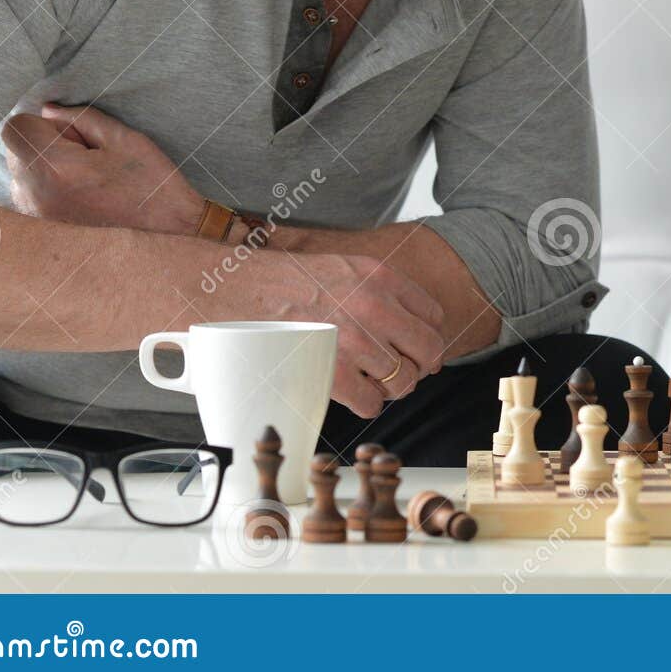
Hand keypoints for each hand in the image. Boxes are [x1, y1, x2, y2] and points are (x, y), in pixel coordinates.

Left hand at [2, 103, 204, 235]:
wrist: (166, 237)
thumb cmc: (151, 187)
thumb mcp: (125, 140)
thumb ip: (82, 118)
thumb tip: (49, 111)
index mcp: (56, 167)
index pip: (17, 128)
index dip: (42, 123)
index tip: (70, 134)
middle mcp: (37, 194)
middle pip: (16, 150)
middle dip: (43, 144)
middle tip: (84, 157)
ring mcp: (37, 215)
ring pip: (21, 173)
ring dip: (44, 167)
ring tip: (85, 180)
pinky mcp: (42, 229)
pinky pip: (30, 195)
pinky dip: (48, 188)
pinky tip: (80, 196)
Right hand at [253, 251, 447, 417]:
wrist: (237, 289)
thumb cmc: (286, 282)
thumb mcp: (345, 267)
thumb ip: (382, 290)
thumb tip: (417, 323)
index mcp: (381, 277)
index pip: (433, 315)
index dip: (427, 336)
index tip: (415, 347)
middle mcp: (376, 306)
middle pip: (429, 350)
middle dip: (419, 365)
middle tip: (403, 371)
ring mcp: (356, 341)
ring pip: (404, 381)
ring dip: (390, 387)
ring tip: (370, 380)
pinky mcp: (333, 371)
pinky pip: (372, 402)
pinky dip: (365, 403)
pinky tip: (351, 392)